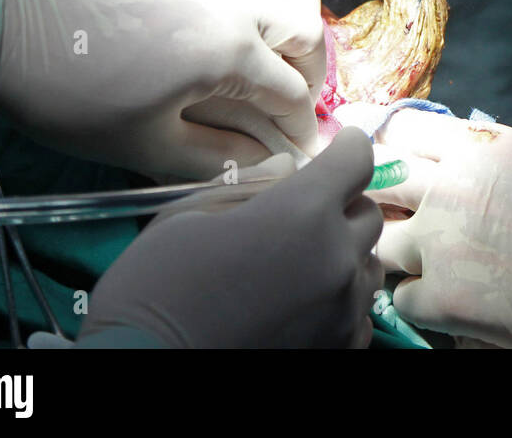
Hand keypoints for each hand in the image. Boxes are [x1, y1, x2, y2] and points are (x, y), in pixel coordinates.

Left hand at [0, 0, 319, 179]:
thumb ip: (220, 158)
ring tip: (254, 64)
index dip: (302, 128)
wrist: (9, 30)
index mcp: (231, 52)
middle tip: (289, 100)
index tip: (302, 149)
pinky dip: (232, 11)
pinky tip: (201, 34)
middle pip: (303, 30)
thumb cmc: (78, 101)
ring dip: (275, 34)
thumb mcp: (148, 146)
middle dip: (307, 70)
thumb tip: (269, 166)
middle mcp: (232, 2)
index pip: (293, 94)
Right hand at [79, 128, 383, 347]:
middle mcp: (337, 258)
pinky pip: (358, 312)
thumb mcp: (188, 218)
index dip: (348, 148)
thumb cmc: (155, 289)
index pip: (356, 162)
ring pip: (367, 264)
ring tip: (303, 261)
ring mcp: (343, 309)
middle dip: (342, 204)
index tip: (341, 146)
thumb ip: (248, 187)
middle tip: (306, 211)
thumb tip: (287, 169)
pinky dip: (339, 299)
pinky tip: (304, 302)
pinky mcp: (340, 347)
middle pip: (367, 214)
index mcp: (302, 213)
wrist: (144, 366)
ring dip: (344, 253)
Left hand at [371, 107, 511, 347]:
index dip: (384, 139)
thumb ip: (482, 152)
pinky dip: (417, 296)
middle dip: (373, 189)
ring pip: (379, 238)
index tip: (373, 147)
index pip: (402, 131)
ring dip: (394, 246)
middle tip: (379, 202)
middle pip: (377, 177)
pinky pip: (400, 293)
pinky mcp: (440, 296)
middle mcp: (451, 187)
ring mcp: (440, 244)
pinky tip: (443, 294)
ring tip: (419, 256)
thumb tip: (437, 153)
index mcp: (479, 147)